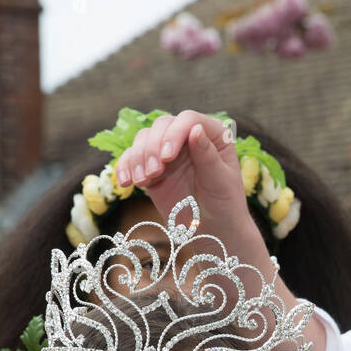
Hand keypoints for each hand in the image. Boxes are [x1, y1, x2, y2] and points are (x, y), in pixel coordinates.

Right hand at [115, 110, 249, 239]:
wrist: (214, 230)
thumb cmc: (225, 205)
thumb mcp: (221, 182)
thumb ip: (208, 156)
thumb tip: (195, 129)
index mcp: (212, 134)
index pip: (188, 120)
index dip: (174, 133)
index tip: (167, 157)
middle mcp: (188, 137)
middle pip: (161, 125)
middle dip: (153, 147)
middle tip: (154, 172)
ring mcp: (168, 152)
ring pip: (144, 139)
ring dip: (138, 157)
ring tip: (143, 180)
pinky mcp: (153, 169)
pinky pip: (132, 159)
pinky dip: (125, 168)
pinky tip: (125, 182)